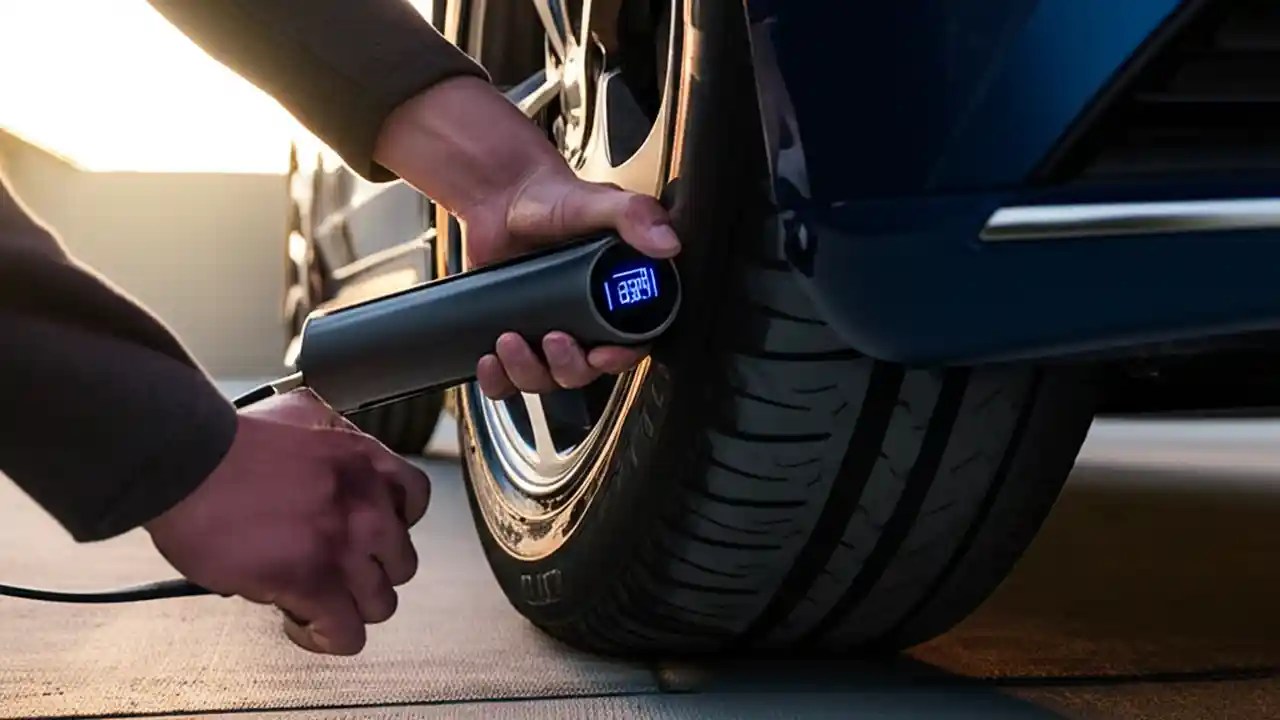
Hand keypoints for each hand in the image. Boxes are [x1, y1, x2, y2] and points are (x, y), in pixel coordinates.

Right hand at [143, 389, 429, 655]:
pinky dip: (325, 638)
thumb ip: (331, 433)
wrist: (186, 460)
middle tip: (330, 569)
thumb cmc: (227, 439)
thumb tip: (330, 447)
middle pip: (400, 562)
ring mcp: (345, 547)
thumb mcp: (300, 413)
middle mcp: (368, 504)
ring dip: (347, 607)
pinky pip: (346, 634)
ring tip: (313, 601)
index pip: (414, 502)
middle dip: (367, 569)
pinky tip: (297, 622)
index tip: (364, 533)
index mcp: (367, 461)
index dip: (391, 523)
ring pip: (379, 604)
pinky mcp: (313, 584)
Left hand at [373, 77, 680, 399]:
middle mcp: (584, 324)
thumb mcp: (600, 203)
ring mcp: (547, 334)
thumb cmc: (556, 199)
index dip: (618, 359)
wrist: (503, 196)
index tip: (601, 354)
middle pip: (584, 372)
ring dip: (528, 372)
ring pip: (546, 380)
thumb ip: (636, 217)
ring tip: (508, 340)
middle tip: (553, 338)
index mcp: (614, 301)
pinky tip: (488, 361)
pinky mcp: (514, 338)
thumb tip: (667, 243)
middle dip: (568, 366)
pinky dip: (498, 381)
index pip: (628, 347)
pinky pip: (508, 380)